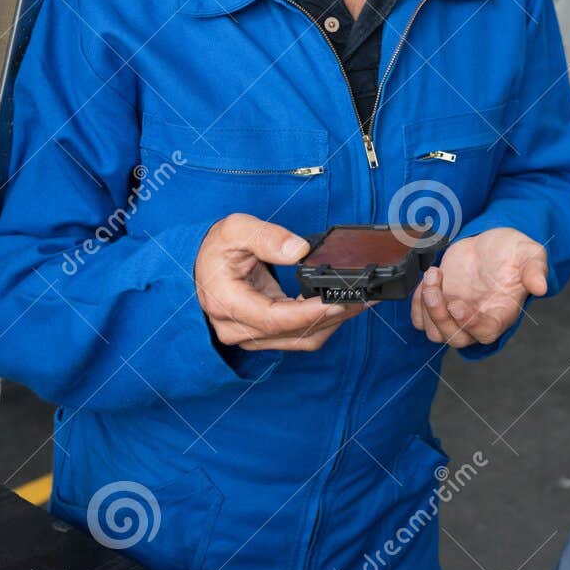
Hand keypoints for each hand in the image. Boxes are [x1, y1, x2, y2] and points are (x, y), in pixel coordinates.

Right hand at [195, 214, 365, 351]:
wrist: (204, 265)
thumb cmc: (217, 248)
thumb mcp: (235, 229)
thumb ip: (266, 237)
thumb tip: (299, 251)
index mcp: (227, 302)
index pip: (273, 318)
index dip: (308, 313)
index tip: (337, 301)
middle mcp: (237, 328)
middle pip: (294, 333)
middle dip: (333, 316)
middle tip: (364, 297)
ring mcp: (251, 336)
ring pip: (302, 340)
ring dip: (334, 322)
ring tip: (361, 300)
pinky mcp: (266, 336)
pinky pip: (300, 336)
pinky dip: (324, 323)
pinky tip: (343, 305)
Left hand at [410, 227, 547, 347]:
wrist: (493, 242)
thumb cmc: (514, 252)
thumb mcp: (530, 254)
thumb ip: (535, 270)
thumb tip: (541, 287)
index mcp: (500, 314)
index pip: (484, 334)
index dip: (469, 325)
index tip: (458, 304)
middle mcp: (477, 320)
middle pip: (454, 338)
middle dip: (440, 315)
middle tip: (436, 286)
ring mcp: (456, 314)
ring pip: (434, 332)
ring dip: (426, 307)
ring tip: (433, 274)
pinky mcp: (440, 304)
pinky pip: (420, 319)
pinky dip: (416, 305)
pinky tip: (429, 279)